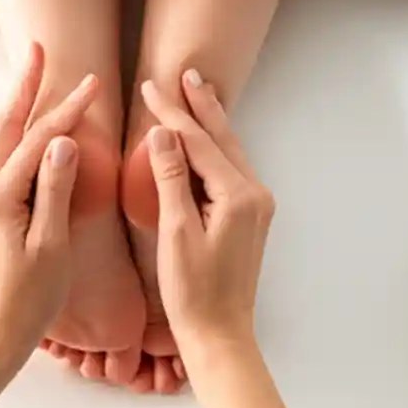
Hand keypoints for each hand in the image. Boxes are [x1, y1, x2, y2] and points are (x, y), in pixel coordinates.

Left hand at [0, 43, 98, 359]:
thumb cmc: (30, 294)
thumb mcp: (51, 243)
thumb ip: (56, 189)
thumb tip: (64, 141)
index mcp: (3, 194)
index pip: (40, 139)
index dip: (67, 109)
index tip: (93, 83)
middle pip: (7, 123)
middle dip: (26, 85)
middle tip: (39, 48)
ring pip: (1, 136)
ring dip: (18, 103)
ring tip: (34, 75)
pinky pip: (2, 155)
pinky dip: (17, 130)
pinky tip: (28, 126)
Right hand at [140, 71, 275, 347]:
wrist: (220, 334)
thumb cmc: (194, 291)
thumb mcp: (176, 232)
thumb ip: (170, 178)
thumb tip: (164, 132)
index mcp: (238, 195)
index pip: (199, 141)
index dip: (172, 112)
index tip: (151, 86)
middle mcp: (254, 195)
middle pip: (223, 138)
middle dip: (201, 106)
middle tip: (186, 73)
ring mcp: (256, 207)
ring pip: (230, 152)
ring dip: (211, 123)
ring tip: (197, 94)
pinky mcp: (249, 219)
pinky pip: (230, 170)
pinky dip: (214, 149)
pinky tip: (205, 141)